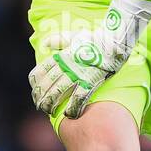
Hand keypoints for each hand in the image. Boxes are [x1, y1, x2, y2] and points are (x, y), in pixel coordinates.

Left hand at [28, 0, 150, 118]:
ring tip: (50, 112)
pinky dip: (73, 107)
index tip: (35, 92)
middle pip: (48, 85)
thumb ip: (59, 40)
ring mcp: (78, 75)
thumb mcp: (75, 36)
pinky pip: (78, 98)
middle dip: (42, 98)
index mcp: (61, 56)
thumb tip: (46, 43)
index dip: (36, 84)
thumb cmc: (96, 38)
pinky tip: (70, 114)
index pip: (41, 71)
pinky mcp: (90, 82)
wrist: (115, 41)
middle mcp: (66, 66)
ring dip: (52, 104)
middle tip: (40, 106)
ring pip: (58, 93)